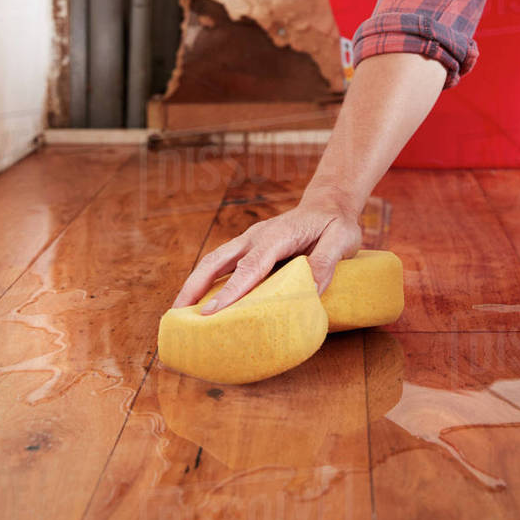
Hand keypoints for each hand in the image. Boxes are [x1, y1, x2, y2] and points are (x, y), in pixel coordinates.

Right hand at [170, 195, 363, 315]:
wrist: (328, 204)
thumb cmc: (335, 223)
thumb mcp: (342, 238)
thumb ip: (327, 260)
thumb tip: (311, 289)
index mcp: (277, 235)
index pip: (250, 266)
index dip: (231, 291)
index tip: (212, 313)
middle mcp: (256, 236)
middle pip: (218, 260)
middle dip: (195, 287)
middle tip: (177, 315)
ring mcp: (249, 241)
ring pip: (214, 261)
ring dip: (194, 285)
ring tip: (178, 313)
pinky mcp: (249, 248)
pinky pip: (223, 265)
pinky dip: (206, 282)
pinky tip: (200, 302)